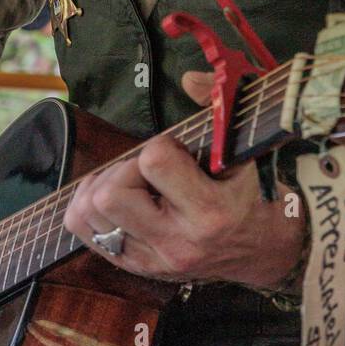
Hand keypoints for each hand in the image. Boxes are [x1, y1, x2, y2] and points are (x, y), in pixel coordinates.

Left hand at [63, 70, 305, 289]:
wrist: (259, 249)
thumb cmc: (247, 192)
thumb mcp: (243, 148)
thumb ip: (217, 106)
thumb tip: (188, 78)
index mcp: (209, 211)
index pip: (154, 162)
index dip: (160, 144)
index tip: (176, 149)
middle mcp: (177, 241)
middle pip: (110, 195)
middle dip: (121, 169)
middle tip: (144, 168)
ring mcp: (152, 259)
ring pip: (89, 213)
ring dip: (100, 187)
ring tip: (127, 180)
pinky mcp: (135, 267)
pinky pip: (85, 232)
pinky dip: (90, 208)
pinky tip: (115, 198)